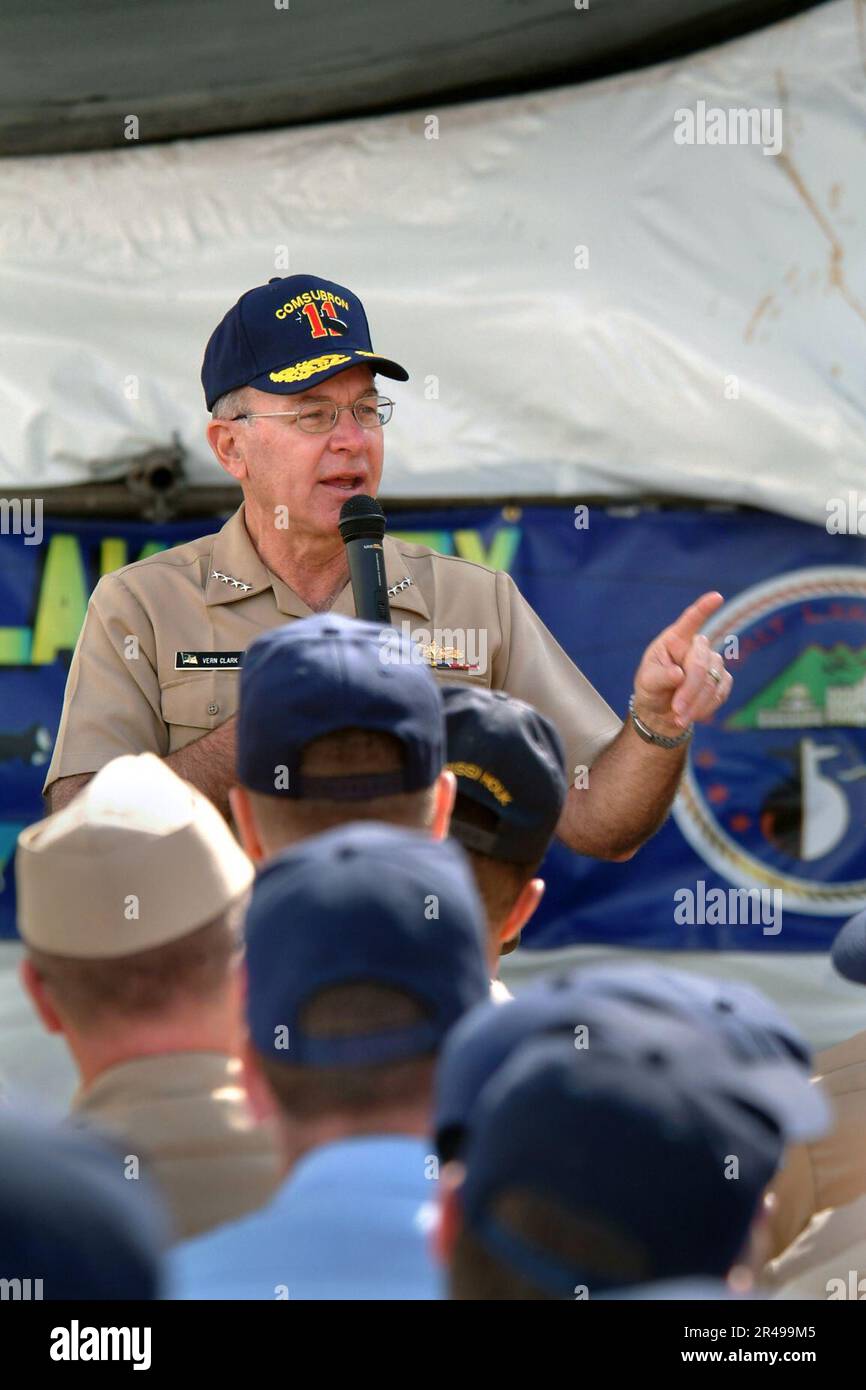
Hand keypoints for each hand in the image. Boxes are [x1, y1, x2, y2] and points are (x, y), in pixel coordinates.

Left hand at [632, 591, 732, 735]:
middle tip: (676, 710)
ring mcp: (712, 662)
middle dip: (689, 690)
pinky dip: (705, 707)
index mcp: (675, 640)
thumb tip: (678, 674)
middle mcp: (696, 647)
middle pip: (701, 663)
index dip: (703, 609)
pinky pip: (720, 692)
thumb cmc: (651, 690)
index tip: (716, 597)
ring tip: (679, 717)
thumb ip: (660, 678)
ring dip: (696, 703)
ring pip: (711, 681)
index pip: (690, 621)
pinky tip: (692, 714)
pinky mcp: (722, 680)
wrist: (663, 713)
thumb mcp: (647, 683)